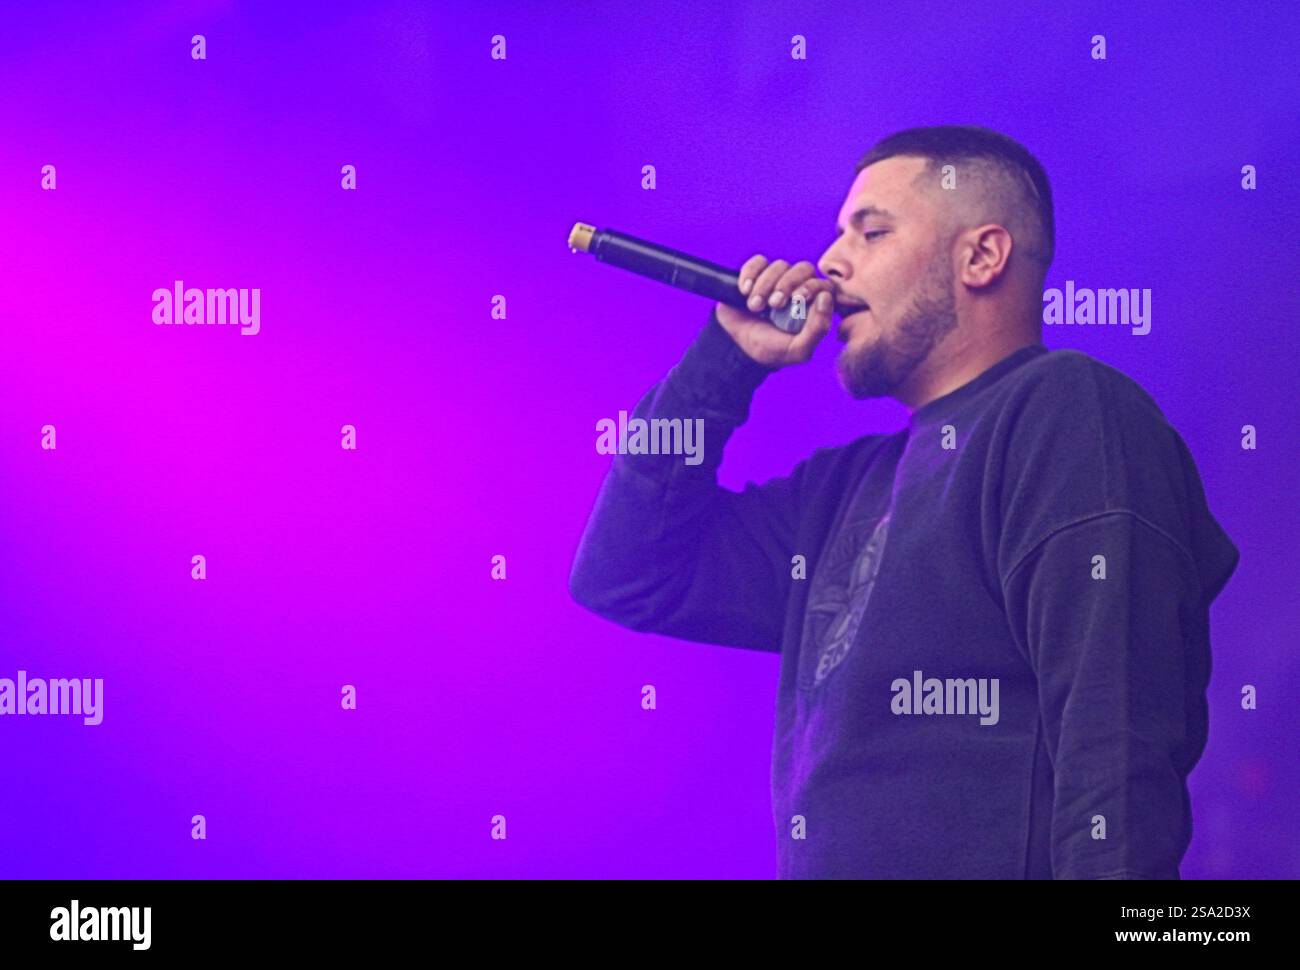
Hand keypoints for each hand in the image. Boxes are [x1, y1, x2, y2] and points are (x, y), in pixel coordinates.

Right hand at [714, 255, 834, 367]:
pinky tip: (745, 291)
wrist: (736, 346)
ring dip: (764, 286)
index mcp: (814, 307)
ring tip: (754, 307)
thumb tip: (825, 296)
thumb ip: (817, 329)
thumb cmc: (771, 349)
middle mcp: (799, 289)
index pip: (824, 285)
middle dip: (787, 284)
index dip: (812, 287)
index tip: (797, 300)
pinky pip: (758, 262)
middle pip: (804, 268)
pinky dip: (750, 274)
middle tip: (774, 304)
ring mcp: (778, 279)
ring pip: (779, 265)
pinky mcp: (756, 274)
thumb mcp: (796, 350)